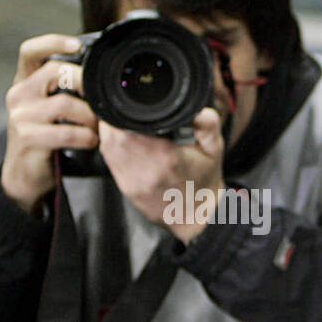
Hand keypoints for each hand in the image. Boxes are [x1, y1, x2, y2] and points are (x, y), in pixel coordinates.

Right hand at [0, 33, 99, 212]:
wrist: (24, 175)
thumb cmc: (43, 137)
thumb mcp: (46, 109)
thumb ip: (62, 90)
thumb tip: (98, 75)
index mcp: (23, 82)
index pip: (30, 51)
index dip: (52, 42)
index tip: (76, 43)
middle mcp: (17, 95)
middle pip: (56, 72)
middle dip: (85, 83)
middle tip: (100, 100)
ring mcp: (20, 117)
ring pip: (66, 104)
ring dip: (90, 117)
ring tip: (97, 128)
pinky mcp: (28, 138)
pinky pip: (67, 132)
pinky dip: (86, 137)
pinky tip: (91, 142)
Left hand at [98, 107, 224, 242]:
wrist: (197, 218)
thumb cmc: (204, 183)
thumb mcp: (214, 150)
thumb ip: (208, 124)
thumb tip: (197, 108)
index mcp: (167, 158)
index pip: (130, 130)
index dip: (124, 113)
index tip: (131, 103)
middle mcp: (146, 171)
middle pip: (114, 137)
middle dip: (115, 119)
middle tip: (124, 108)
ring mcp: (133, 182)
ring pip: (107, 148)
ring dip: (110, 132)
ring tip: (120, 120)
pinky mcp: (126, 189)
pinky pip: (110, 162)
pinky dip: (111, 147)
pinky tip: (119, 140)